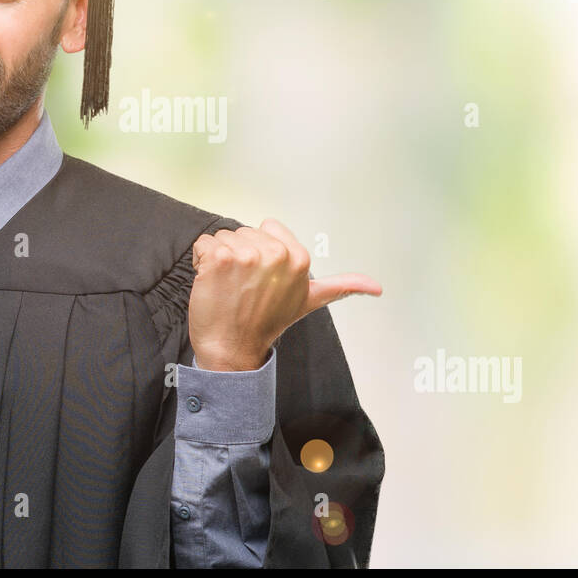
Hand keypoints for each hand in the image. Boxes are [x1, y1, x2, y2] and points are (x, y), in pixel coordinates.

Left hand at [187, 218, 381, 371]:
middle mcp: (275, 253)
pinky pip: (202, 244)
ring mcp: (246, 255)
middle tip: (244, 287)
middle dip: (239, 255)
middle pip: (244, 232)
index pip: (267, 228)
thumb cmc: (265, 323)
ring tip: (229, 287)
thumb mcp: (309, 301)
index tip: (262, 278)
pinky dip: (201, 261)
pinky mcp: (219, 259)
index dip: (260, 250)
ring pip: (223, 237)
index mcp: (298, 258)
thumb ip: (342, 287)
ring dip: (219, 260)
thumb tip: (376, 288)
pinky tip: (212, 284)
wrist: (233, 349)